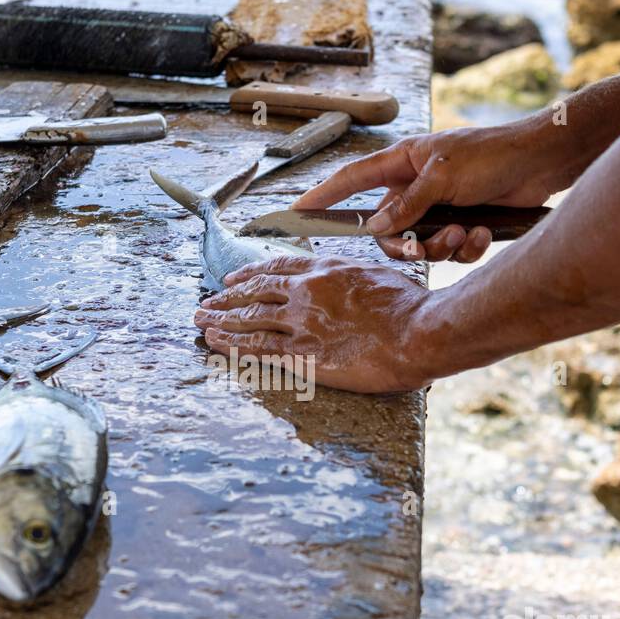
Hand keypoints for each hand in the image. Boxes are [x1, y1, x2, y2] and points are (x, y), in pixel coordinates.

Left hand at [194, 254, 432, 393]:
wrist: (419, 331)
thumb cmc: (412, 307)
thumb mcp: (380, 276)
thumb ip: (354, 278)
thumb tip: (351, 284)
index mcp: (327, 268)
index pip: (280, 264)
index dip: (253, 271)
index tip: (235, 276)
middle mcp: (307, 290)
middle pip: (256, 290)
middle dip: (228, 296)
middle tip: (207, 300)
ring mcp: (301, 322)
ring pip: (249, 317)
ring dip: (220, 318)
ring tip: (200, 319)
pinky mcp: (303, 354)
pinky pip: (257, 348)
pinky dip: (232, 344)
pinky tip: (214, 341)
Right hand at [294, 119, 563, 262]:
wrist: (543, 163)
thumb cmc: (492, 155)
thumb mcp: (443, 176)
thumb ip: (407, 204)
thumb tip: (376, 228)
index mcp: (402, 163)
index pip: (351, 180)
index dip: (323, 197)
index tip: (297, 212)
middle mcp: (415, 187)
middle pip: (387, 231)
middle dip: (407, 245)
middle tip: (422, 249)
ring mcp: (438, 208)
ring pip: (419, 246)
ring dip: (442, 247)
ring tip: (465, 233)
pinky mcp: (461, 225)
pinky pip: (448, 251)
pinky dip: (465, 247)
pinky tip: (484, 233)